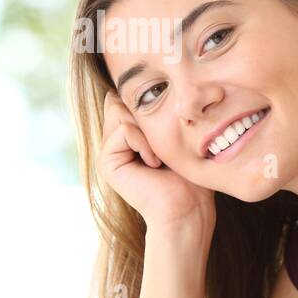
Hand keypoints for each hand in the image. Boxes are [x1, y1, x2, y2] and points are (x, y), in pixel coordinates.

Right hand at [99, 90, 215, 234]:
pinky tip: (154, 164)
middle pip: (123, 103)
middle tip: (164, 145)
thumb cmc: (191, 177)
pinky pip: (124, 130)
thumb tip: (138, 89)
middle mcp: (116, 144)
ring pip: (122, 113)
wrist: (188, 209)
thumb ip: (157, 116)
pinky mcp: (106, 162)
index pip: (129, 102)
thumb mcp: (176, 137)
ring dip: (149, 132)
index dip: (146, 105)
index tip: (167, 124)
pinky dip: (144, 143)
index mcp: (130, 138)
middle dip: (148, 117)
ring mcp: (109, 153)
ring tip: (160, 157)